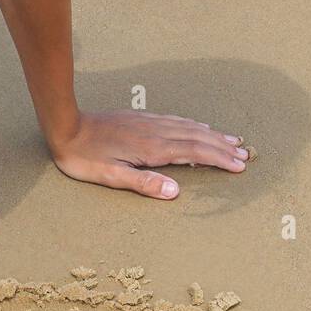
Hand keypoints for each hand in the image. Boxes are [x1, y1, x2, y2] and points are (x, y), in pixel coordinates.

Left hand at [49, 110, 247, 199]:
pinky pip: (177, 121)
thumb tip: (175, 191)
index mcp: (153, 149)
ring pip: (189, 128)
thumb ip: (144, 183)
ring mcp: (150, 123)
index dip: (219, 159)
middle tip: (245, 155)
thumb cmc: (85, 158)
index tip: (238, 165)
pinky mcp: (142, 119)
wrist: (66, 126)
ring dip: (213, 134)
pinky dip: (194, 126)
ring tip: (231, 140)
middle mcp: (157, 133)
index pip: (195, 153)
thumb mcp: (111, 177)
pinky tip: (199, 127)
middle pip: (198, 138)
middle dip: (223, 147)